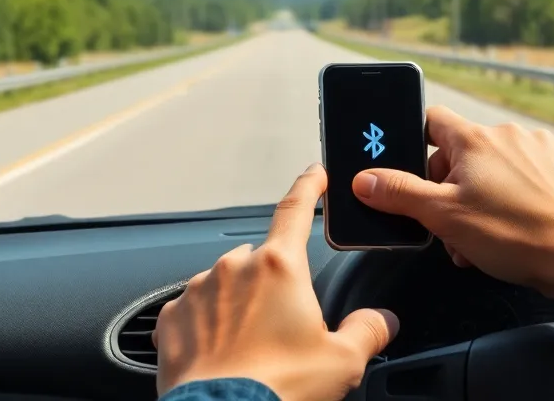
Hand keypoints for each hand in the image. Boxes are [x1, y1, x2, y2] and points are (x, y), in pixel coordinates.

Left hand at [154, 164, 398, 400]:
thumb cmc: (278, 390)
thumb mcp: (341, 363)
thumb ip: (367, 331)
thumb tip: (382, 321)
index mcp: (279, 267)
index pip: (296, 210)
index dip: (309, 188)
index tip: (316, 175)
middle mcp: (234, 268)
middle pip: (263, 262)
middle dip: (274, 287)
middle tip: (285, 330)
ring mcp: (198, 290)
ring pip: (227, 287)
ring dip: (240, 308)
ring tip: (252, 353)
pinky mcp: (172, 318)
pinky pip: (195, 313)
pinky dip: (208, 329)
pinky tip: (222, 358)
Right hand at [352, 106, 553, 295]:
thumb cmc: (516, 238)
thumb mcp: (444, 219)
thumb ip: (400, 194)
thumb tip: (364, 179)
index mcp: (474, 140)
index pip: (431, 121)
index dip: (418, 148)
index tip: (417, 174)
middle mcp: (509, 134)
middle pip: (464, 151)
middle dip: (453, 187)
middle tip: (454, 225)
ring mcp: (544, 146)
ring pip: (499, 165)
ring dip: (487, 193)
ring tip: (490, 234)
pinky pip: (535, 170)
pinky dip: (523, 191)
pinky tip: (524, 221)